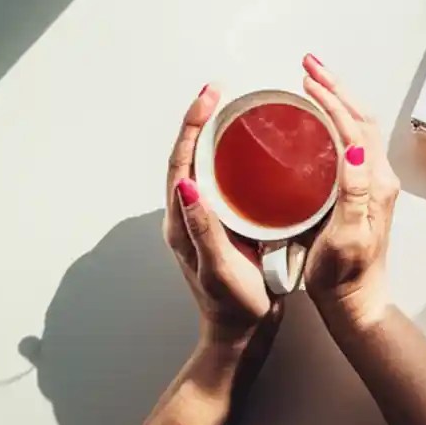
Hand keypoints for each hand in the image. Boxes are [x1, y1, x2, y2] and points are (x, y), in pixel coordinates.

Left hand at [165, 85, 282, 345]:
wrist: (241, 334)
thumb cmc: (235, 307)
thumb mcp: (220, 269)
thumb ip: (203, 230)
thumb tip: (187, 185)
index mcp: (181, 223)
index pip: (181, 161)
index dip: (193, 125)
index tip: (210, 96)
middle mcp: (186, 215)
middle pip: (187, 154)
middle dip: (200, 118)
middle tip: (219, 90)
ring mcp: (200, 218)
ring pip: (200, 163)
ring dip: (210, 132)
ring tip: (229, 106)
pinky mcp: (218, 222)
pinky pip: (217, 177)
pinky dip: (225, 153)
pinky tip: (244, 144)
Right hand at [300, 54, 400, 329]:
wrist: (355, 302)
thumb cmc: (344, 276)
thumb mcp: (347, 236)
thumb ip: (353, 193)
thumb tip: (354, 150)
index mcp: (375, 184)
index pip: (355, 127)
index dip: (332, 99)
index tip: (308, 79)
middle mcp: (378, 177)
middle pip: (360, 117)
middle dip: (335, 87)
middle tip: (309, 64)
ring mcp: (371, 182)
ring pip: (357, 126)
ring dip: (337, 98)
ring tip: (313, 79)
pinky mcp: (362, 190)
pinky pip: (351, 141)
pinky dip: (336, 119)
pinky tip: (318, 116)